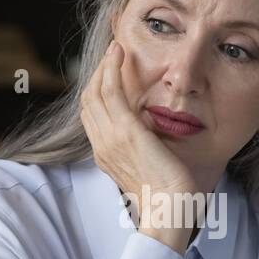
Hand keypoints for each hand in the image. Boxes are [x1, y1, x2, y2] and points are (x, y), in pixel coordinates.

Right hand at [79, 40, 197, 251]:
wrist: (170, 209)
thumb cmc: (168, 195)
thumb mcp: (149, 169)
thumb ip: (142, 151)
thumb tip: (150, 138)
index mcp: (105, 155)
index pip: (91, 115)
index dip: (97, 91)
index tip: (111, 75)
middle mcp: (101, 145)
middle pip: (88, 100)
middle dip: (98, 74)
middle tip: (113, 55)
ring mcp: (110, 137)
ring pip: (95, 91)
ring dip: (104, 66)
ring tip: (116, 48)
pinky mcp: (125, 130)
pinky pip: (110, 90)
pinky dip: (112, 67)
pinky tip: (120, 53)